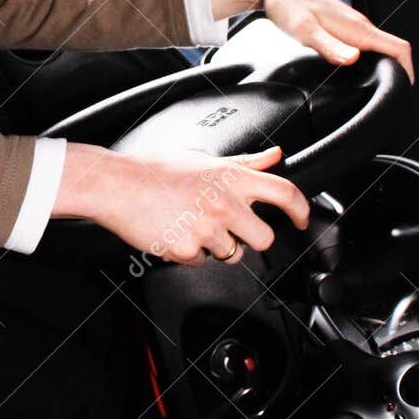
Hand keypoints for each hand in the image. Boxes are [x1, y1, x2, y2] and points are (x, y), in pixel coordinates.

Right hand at [54, 142, 310, 265]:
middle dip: (250, 239)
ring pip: (232, 254)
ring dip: (216, 246)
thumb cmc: (157, 170)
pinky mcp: (188, 249)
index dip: (301, 210)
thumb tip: (275, 156)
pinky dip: (190, 253)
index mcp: (232, 177)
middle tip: (229, 230)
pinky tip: (175, 233)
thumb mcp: (206, 160)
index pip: (284, 193)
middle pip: (263, 238)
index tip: (301, 220)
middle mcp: (225, 202)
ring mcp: (207, 228)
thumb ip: (245, 163)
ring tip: (192, 226)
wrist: (117, 185)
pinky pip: (201, 262)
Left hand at [209, 0, 414, 83]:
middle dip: (400, 74)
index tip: (405, 91)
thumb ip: (329, 46)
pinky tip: (357, 72)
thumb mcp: (304, 30)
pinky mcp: (342, 26)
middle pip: (394, 51)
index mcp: (357, 28)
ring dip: (386, 67)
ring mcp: (352, 25)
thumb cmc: (287, 4)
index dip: (408, 71)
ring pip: (380, 48)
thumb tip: (354, 59)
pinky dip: (370, 60)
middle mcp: (360, 25)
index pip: (399, 48)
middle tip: (393, 98)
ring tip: (379, 90)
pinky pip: (366, 44)